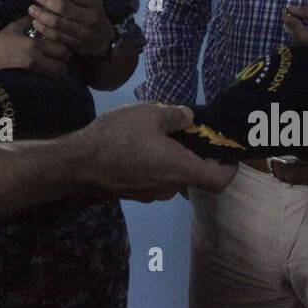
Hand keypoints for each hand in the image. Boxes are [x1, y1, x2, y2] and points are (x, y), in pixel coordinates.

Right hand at [0, 15, 72, 78]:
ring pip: (57, 75)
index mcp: (34, 44)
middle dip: (67, 61)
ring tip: (60, 66)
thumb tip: (38, 13)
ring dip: (61, 71)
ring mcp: (34, 73)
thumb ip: (27, 21)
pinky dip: (53, 78)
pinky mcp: (30, 82)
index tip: (68, 44)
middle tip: (66, 57)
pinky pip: (48, 81)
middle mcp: (37, 59)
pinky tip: (52, 74)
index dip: (68, 47)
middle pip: (63, 63)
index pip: (61, 47)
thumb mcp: (13, 29)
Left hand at [28, 0, 114, 57]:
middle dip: (47, 1)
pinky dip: (44, 29)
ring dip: (42, 16)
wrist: (104, 40)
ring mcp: (83, 33)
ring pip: (58, 24)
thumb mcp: (92, 2)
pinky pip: (56, 37)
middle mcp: (90, 18)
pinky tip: (36, 23)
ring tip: (32, 9)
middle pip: (65, 8)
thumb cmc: (94, 15)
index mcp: (95, 4)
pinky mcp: (76, 45)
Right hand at [80, 103, 236, 201]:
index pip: (219, 180)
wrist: (78, 164)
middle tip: (186, 132)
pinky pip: (155, 179)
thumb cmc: (117, 138)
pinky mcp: (134, 193)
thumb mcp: (149, 113)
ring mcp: (151, 194)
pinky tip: (139, 147)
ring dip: (172, 159)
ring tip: (158, 135)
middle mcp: (170, 187)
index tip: (226, 151)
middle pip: (195, 175)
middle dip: (194, 155)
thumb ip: (175, 115)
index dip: (229, 168)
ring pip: (173, 176)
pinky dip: (156, 165)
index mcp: (180, 169)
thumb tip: (189, 118)